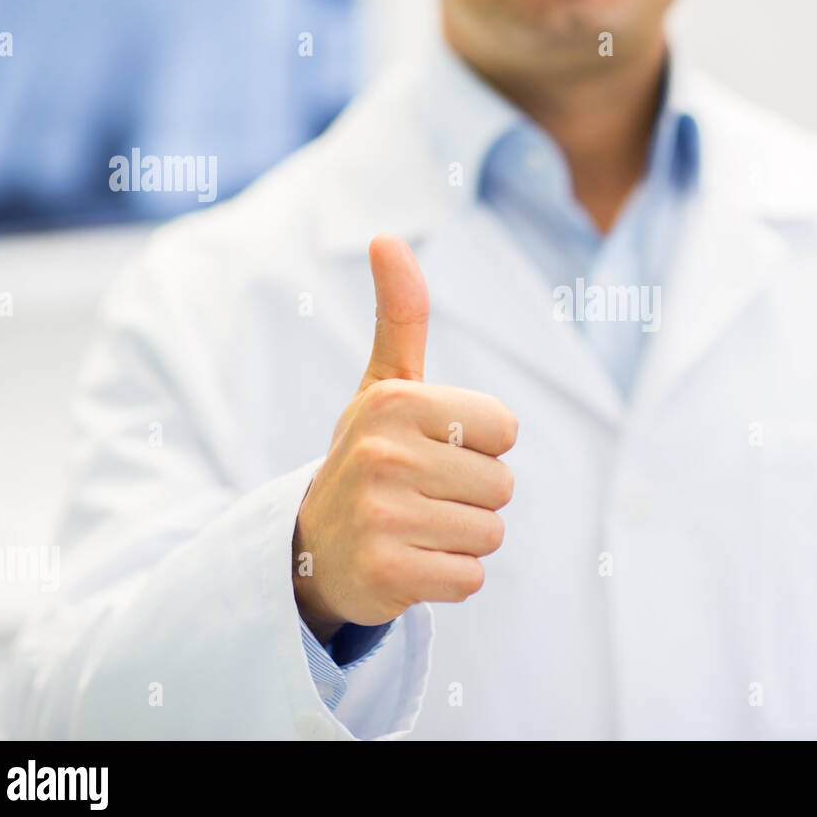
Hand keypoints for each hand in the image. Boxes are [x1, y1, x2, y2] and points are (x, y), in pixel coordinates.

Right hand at [292, 234, 517, 642]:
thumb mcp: (383, 387)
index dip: (480, 447)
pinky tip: (409, 563)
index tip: (433, 451)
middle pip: (502, 485)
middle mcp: (380, 453)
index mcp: (391, 401)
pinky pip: (471, 579)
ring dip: (461, 539)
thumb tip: (386, 237)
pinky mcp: (385, 574)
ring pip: (490, 533)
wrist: (311, 550)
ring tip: (415, 529)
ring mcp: (379, 515)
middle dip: (472, 497)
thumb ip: (399, 316)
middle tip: (421, 496)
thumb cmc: (369, 457)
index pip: (505, 430)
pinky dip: (449, 579)